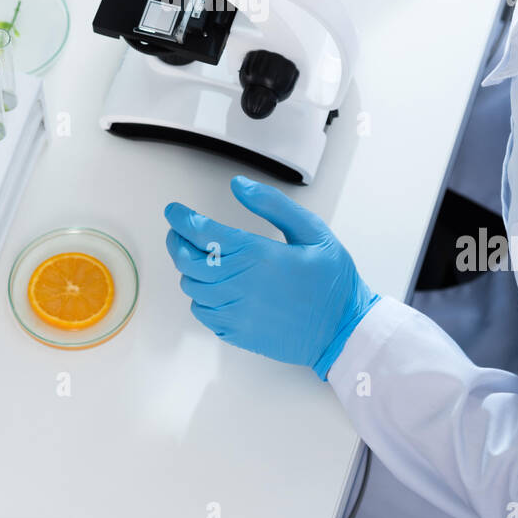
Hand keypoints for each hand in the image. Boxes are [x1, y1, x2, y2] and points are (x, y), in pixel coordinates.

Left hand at [164, 175, 377, 379]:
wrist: (343, 331)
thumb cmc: (332, 282)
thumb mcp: (312, 231)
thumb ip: (273, 205)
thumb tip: (239, 185)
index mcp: (256, 254)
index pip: (202, 232)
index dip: (181, 218)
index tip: (174, 211)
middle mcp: (239, 283)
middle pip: (186, 260)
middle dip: (177, 241)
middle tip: (179, 232)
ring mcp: (235, 311)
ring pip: (192, 287)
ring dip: (189, 269)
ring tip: (198, 257)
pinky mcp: (236, 332)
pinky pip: (202, 313)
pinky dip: (200, 297)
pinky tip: (213, 288)